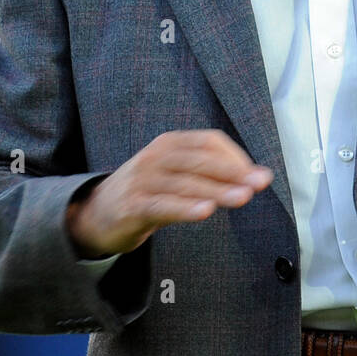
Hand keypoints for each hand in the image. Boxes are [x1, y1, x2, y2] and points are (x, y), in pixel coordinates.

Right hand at [66, 129, 273, 257]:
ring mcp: (142, 180)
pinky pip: (163, 206)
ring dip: (217, 190)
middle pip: (200, 160)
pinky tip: (206, 211)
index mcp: (169, 143)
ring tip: (243, 198)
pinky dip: (186, 207)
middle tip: (260, 184)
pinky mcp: (132, 206)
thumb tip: (252, 178)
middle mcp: (155, 156)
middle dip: (233, 172)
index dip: (236, 157)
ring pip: (185, 183)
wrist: (96, 213)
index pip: (208, 142)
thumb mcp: (175, 174)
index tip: (258, 175)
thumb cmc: (147, 192)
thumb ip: (207, 173)